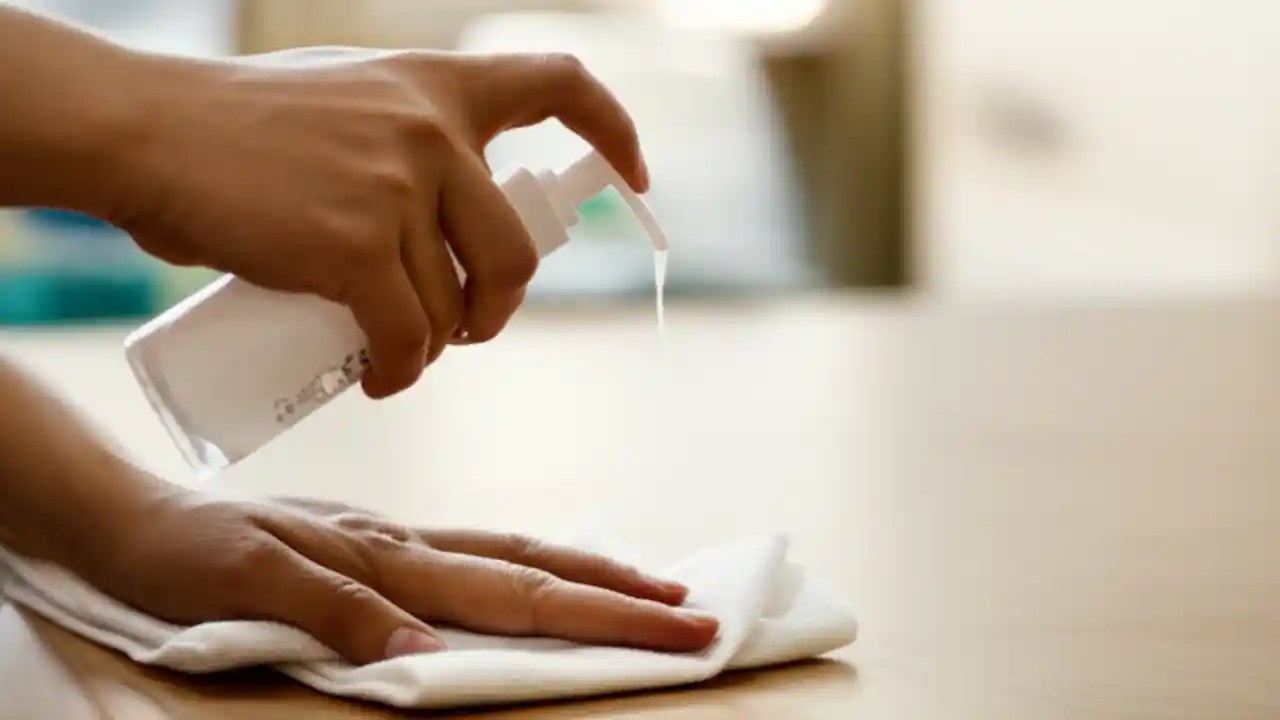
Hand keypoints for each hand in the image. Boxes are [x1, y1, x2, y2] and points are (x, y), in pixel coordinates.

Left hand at [82, 488, 715, 663]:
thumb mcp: (249, 586)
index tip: (675, 625)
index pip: (517, 594)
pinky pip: (474, 557)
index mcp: (389, 559)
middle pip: (534, 568)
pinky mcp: (376, 547)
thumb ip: (342, 614)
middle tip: (695, 612)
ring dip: (587, 572)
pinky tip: (544, 573)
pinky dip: (530, 565)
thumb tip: (428, 654)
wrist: (136, 520)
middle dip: (621, 594)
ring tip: (648, 586)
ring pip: (512, 554)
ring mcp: (395, 543)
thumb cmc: (186, 559)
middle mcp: (405, 546)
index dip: (602, 614)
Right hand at [106, 48, 647, 397]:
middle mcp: (431, 130)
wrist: (145, 133)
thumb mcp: (345, 108)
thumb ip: (401, 150)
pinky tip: (376, 380)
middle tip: (466, 330)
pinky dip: (398, 371)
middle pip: (517, 251)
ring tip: (397, 358)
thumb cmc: (233, 132)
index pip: (558, 84)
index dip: (613, 131)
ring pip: (453, 305)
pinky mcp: (356, 248)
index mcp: (435, 87)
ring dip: (433, 349)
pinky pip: (408, 335)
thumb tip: (435, 238)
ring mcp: (397, 188)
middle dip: (500, 309)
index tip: (634, 177)